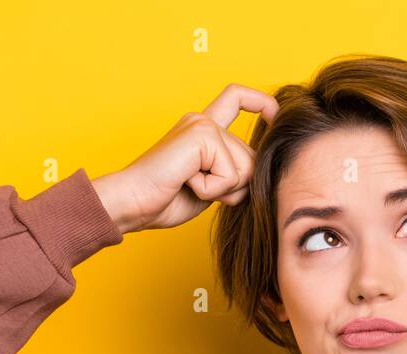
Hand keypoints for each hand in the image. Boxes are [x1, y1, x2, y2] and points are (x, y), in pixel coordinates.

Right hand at [91, 83, 279, 233]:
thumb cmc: (164, 200)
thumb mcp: (209, 186)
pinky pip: (230, 176)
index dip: (261, 103)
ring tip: (189, 185)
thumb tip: (265, 174)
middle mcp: (203, 121)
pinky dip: (212, 191)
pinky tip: (187, 183)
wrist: (131, 202)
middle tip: (199, 189)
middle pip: (253, 158)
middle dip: (236, 187)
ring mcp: (202, 125)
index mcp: (202, 130)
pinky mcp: (202, 135)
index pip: (236, 98)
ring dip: (222, 191)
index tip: (275, 115)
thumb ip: (231, 174)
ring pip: (245, 169)